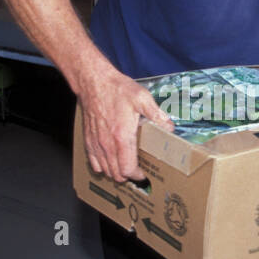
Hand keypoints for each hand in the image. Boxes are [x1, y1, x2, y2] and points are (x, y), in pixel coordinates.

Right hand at [79, 66, 174, 183]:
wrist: (94, 83)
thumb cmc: (117, 90)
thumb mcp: (142, 98)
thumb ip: (157, 115)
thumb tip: (170, 128)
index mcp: (122, 137)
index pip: (128, 169)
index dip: (137, 176)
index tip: (144, 174)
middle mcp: (107, 144)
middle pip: (116, 174)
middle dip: (128, 176)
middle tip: (137, 171)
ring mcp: (96, 144)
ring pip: (105, 171)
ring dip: (115, 172)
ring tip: (125, 167)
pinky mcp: (88, 140)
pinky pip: (93, 163)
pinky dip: (102, 167)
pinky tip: (109, 161)